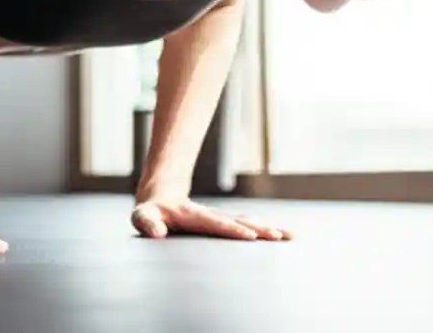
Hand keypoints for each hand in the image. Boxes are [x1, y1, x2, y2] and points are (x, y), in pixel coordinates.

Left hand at [130, 195, 291, 241]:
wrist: (161, 196)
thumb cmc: (150, 213)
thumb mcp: (142, 217)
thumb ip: (148, 223)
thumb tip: (156, 233)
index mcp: (193, 216)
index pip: (215, 224)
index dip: (232, 230)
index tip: (251, 236)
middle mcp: (212, 215)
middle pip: (239, 222)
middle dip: (259, 229)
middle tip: (279, 236)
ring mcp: (221, 218)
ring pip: (248, 222)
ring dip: (268, 229)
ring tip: (290, 236)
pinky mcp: (226, 223)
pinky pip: (249, 225)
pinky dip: (266, 230)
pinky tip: (285, 236)